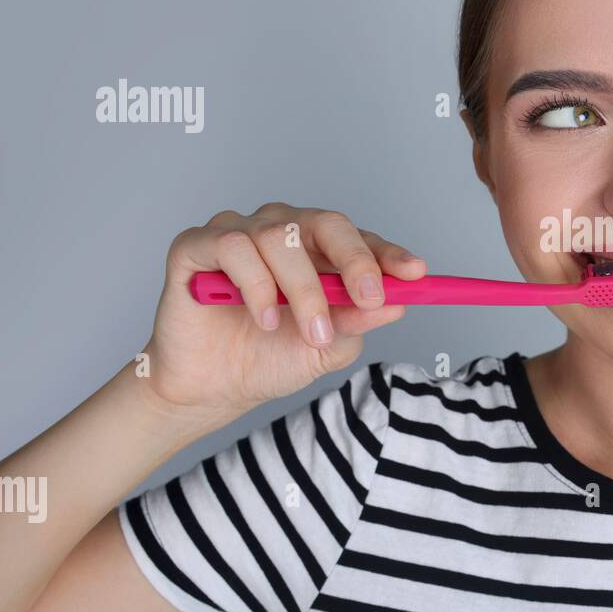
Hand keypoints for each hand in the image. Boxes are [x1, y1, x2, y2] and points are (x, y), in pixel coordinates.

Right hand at [140, 202, 424, 413]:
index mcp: (317, 251)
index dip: (388, 254)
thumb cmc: (268, 358)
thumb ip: (357, 322)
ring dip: (303, 289)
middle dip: (354, 259)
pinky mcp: (197, 246)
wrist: (211, 389)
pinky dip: (256, 285)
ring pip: (281, 236)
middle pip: (325, 222)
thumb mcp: (327, 348)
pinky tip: (263, 318)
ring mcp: (238, 234)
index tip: (415, 274)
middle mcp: (280, 231)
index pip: (359, 239)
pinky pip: (233, 246)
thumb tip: (398, 302)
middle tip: (367, 297)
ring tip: (309, 332)